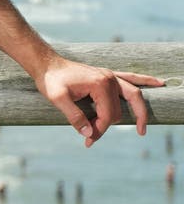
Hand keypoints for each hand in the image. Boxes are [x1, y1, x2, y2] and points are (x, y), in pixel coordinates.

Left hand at [37, 57, 164, 146]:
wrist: (46, 63)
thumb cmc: (50, 79)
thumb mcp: (57, 99)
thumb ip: (74, 116)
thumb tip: (89, 133)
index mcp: (99, 83)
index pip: (107, 115)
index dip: (99, 130)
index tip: (87, 140)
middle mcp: (109, 78)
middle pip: (119, 109)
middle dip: (108, 126)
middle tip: (92, 139)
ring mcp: (109, 75)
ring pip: (133, 94)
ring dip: (139, 111)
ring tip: (142, 130)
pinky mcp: (106, 75)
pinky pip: (130, 79)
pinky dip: (144, 81)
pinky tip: (158, 83)